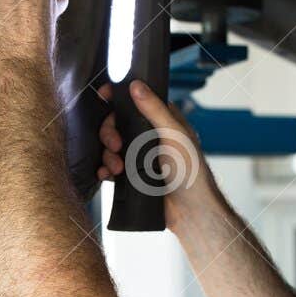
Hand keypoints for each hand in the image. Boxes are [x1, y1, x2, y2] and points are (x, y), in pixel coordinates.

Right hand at [97, 80, 208, 230]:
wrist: (189, 210)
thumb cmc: (191, 171)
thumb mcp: (175, 134)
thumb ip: (155, 109)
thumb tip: (136, 85)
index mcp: (161, 120)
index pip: (135, 101)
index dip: (117, 97)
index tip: (104, 95)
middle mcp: (148, 135)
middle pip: (116, 123)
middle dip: (109, 133)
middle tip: (116, 145)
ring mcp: (138, 156)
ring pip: (110, 146)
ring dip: (108, 155)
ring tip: (118, 169)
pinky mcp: (130, 175)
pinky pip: (109, 167)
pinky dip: (104, 169)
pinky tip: (106, 175)